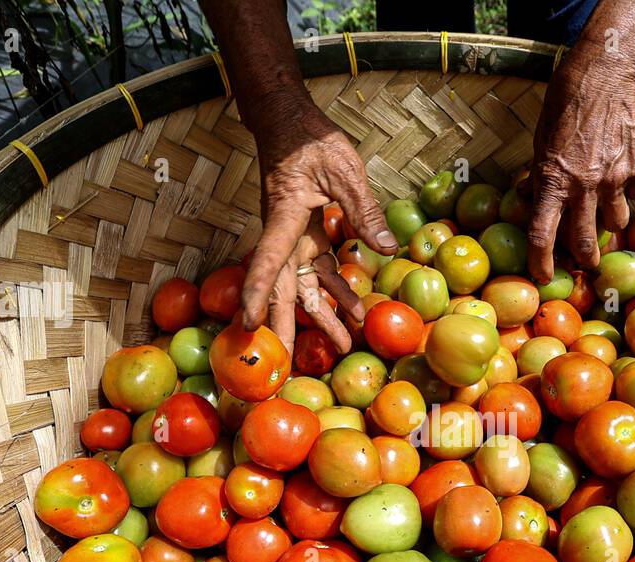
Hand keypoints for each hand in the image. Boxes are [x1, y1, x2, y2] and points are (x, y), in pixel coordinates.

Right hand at [241, 104, 397, 351]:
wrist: (290, 123)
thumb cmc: (310, 140)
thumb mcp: (344, 170)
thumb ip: (363, 210)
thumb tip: (385, 249)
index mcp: (284, 219)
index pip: (267, 262)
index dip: (258, 295)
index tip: (248, 325)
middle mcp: (283, 236)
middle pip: (282, 290)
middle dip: (285, 328)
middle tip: (287, 366)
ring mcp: (293, 239)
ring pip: (303, 287)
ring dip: (321, 317)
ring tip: (344, 346)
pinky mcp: (306, 236)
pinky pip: (319, 272)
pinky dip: (335, 293)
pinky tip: (354, 313)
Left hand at [526, 56, 634, 284]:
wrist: (607, 74)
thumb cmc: (565, 105)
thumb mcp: (540, 141)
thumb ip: (538, 175)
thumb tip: (527, 196)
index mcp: (553, 181)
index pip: (542, 235)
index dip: (541, 262)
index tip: (542, 276)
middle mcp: (585, 186)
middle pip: (584, 243)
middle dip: (584, 260)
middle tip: (585, 265)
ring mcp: (616, 179)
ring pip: (617, 223)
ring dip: (610, 221)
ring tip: (606, 208)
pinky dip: (629, 190)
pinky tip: (622, 171)